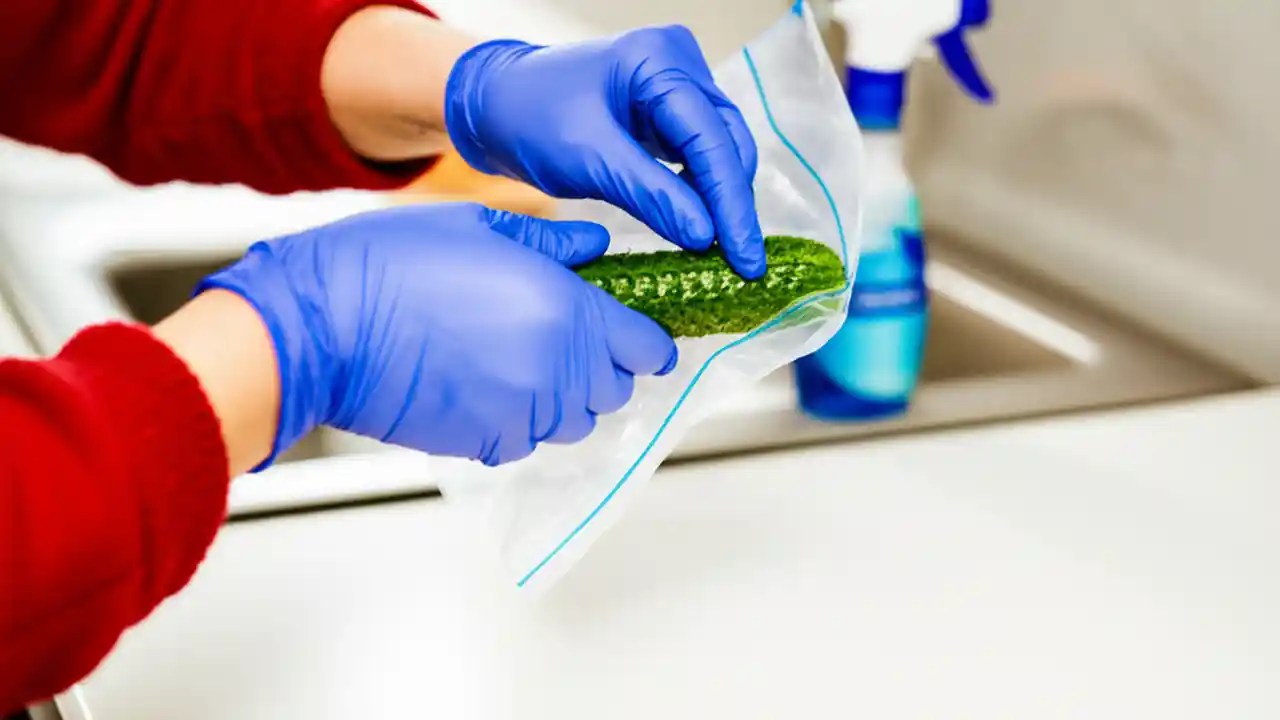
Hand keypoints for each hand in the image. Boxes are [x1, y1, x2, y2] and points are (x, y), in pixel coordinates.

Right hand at [197, 203, 676, 467]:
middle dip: (603, 364)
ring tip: (517, 356)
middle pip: (615, 388)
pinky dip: (521, 418)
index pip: (646, 347)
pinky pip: (529, 438)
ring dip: (564, 394)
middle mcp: (557, 372)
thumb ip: (554, 243)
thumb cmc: (391, 266)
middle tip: (564, 333)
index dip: (644, 339)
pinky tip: (484, 382)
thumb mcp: (481, 227)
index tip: (632, 329)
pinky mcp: (487, 444)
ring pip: (576, 419)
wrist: (322, 328)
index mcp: (567, 312)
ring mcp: (524, 416)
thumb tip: (597, 245)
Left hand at [445, 26, 765, 278]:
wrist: (494, 106)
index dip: (730, 202)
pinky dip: (701, 194)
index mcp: (659, 59)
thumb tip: (706, 236)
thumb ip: (651, 195)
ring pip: (718, 152)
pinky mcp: (666, 113)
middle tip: (744, 266)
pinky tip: (704, 229)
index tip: (744, 256)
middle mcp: (677, 64)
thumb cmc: (529, 118)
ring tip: (729, 255)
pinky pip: (698, 157)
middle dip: (732, 205)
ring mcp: (675, 87)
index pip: (710, 138)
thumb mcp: (588, 159)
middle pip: (726, 143)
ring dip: (722, 202)